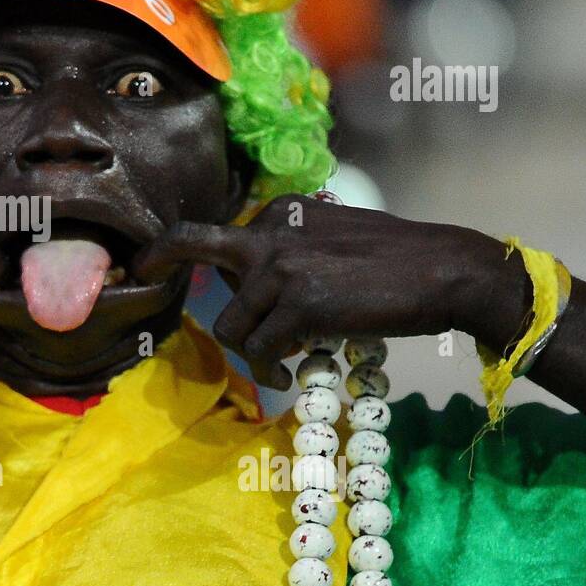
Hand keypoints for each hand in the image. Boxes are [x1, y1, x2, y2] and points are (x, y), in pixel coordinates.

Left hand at [133, 195, 527, 388]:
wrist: (446, 270)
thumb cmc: (395, 262)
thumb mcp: (332, 238)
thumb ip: (287, 252)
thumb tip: (245, 286)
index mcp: (281, 211)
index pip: (213, 232)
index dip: (173, 250)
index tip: (144, 263)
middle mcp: (273, 230)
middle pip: (194, 249)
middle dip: (159, 264)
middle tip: (138, 277)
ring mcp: (283, 265)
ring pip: (230, 321)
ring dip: (249, 350)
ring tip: (278, 362)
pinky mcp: (300, 303)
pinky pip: (259, 348)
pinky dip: (268, 369)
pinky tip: (286, 374)